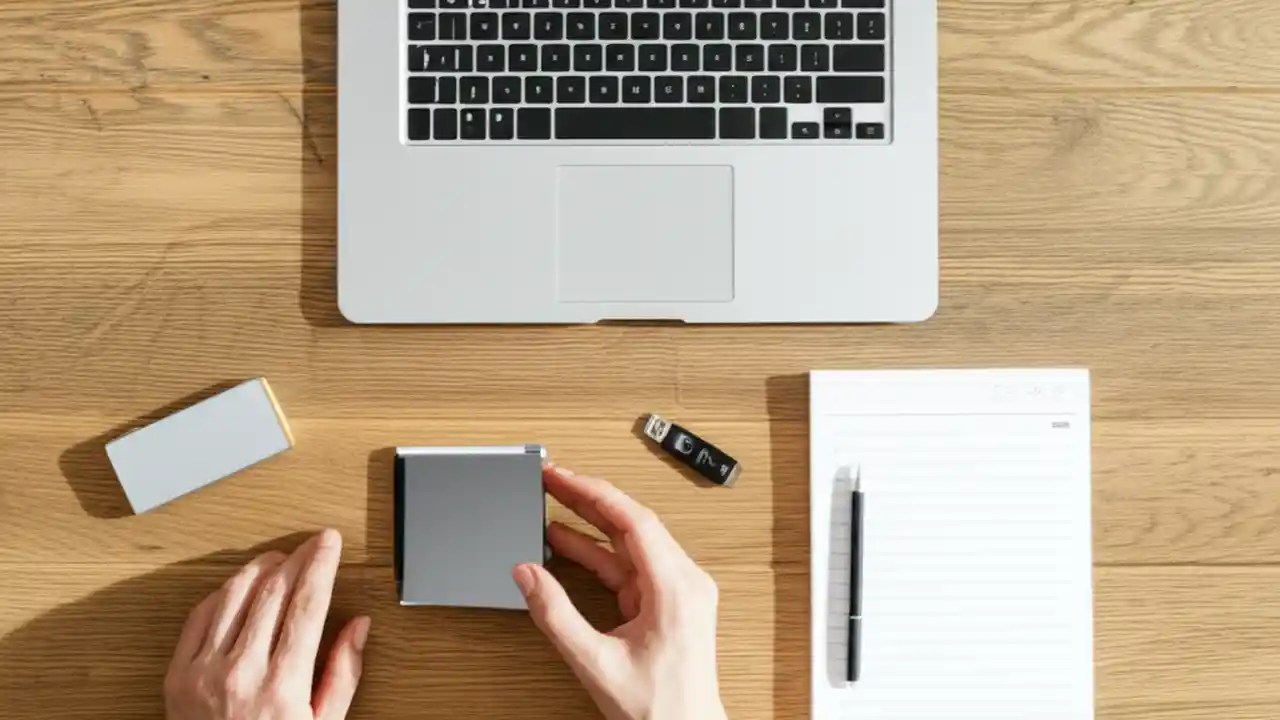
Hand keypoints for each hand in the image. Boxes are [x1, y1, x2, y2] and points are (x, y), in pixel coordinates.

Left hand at [165, 530, 370, 719]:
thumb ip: (343, 674)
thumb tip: (357, 626)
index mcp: (284, 687)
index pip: (308, 604)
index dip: (321, 564)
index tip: (329, 543)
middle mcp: (242, 673)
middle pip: (274, 591)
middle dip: (297, 558)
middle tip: (312, 546)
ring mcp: (204, 673)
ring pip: (235, 594)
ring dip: (260, 568)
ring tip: (279, 561)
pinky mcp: (177, 676)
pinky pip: (201, 616)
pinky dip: (224, 593)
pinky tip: (240, 587)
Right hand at [514, 465, 726, 719]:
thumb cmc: (660, 709)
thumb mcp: (596, 663)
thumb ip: (556, 616)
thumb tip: (528, 576)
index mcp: (677, 588)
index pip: (634, 521)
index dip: (595, 492)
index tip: (564, 476)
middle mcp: (684, 582)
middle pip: (632, 523)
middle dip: (588, 500)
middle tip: (552, 480)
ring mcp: (678, 590)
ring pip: (630, 543)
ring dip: (591, 526)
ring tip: (551, 507)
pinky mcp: (668, 602)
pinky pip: (630, 566)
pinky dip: (598, 554)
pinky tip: (568, 545)